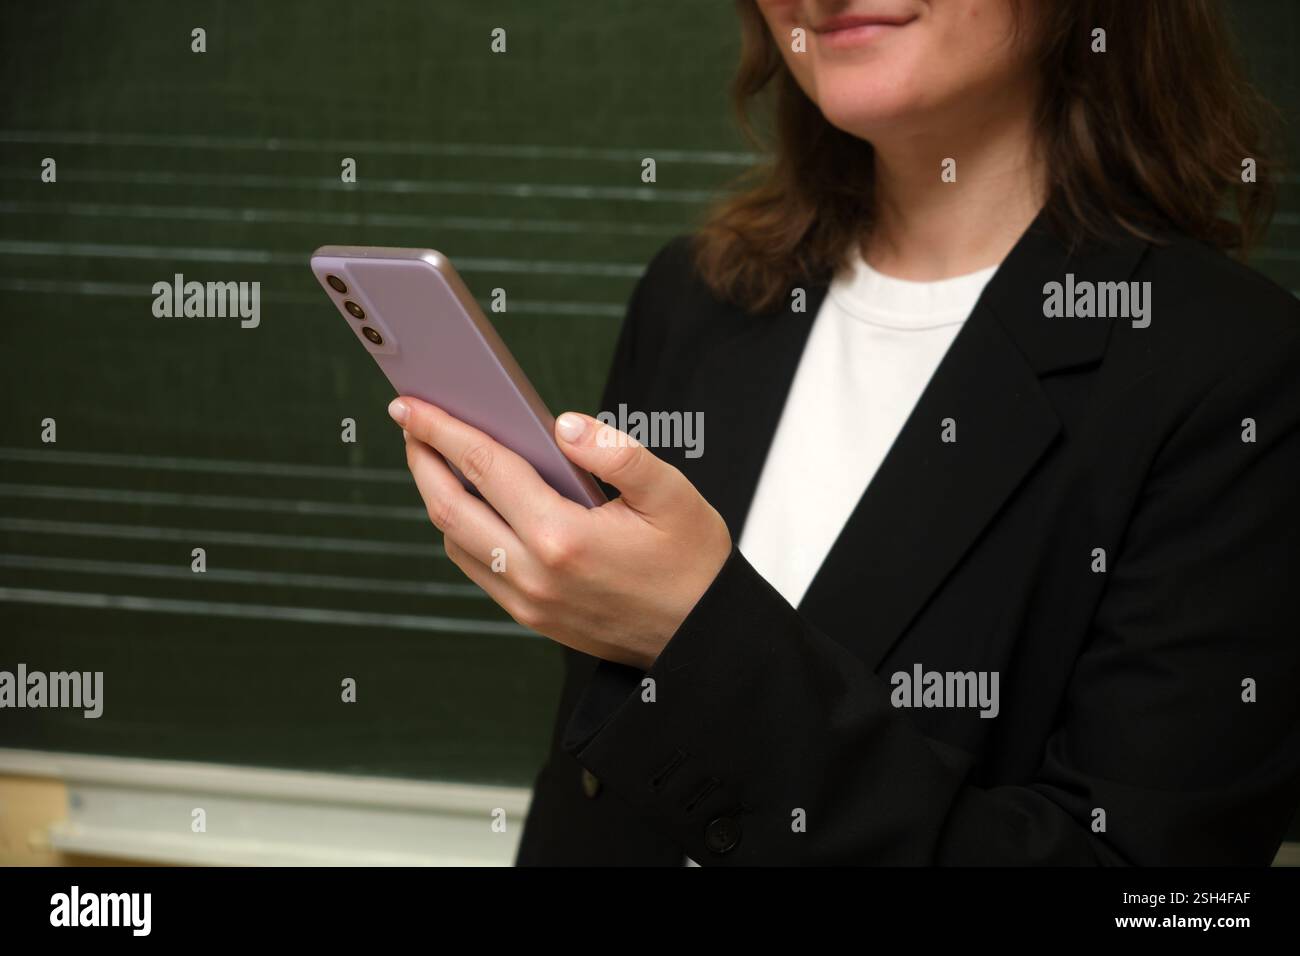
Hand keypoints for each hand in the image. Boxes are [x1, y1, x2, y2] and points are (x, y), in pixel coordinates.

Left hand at [389, 397, 731, 669]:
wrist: (701, 638)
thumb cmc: (692, 561)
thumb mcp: (673, 494)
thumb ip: (618, 453)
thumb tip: (563, 425)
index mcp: (564, 537)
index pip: (486, 468)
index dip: (443, 430)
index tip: (411, 404)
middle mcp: (534, 574)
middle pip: (450, 508)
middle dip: (422, 459)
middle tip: (409, 423)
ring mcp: (528, 602)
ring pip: (455, 542)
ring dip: (437, 497)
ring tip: (435, 458)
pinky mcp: (532, 618)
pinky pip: (476, 569)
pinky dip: (459, 531)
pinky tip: (470, 504)